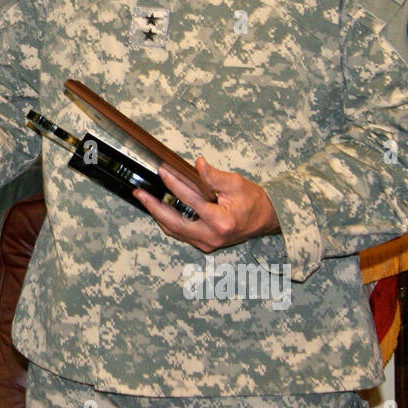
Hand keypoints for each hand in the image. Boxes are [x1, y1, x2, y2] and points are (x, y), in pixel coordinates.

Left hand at [134, 156, 279, 252]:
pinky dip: (169, 221)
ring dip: (158, 215)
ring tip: (145, 199)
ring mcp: (208, 243)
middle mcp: (212, 236)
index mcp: (221, 221)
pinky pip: (181, 234)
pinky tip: (160, 210)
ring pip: (175, 231)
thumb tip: (197, 163)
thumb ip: (213, 176)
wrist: (267, 219)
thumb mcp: (236, 183)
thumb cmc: (254, 201)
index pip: (191, 200)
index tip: (162, 171)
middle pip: (174, 223)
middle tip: (140, 194)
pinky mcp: (205, 244)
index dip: (174, 183)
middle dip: (154, 207)